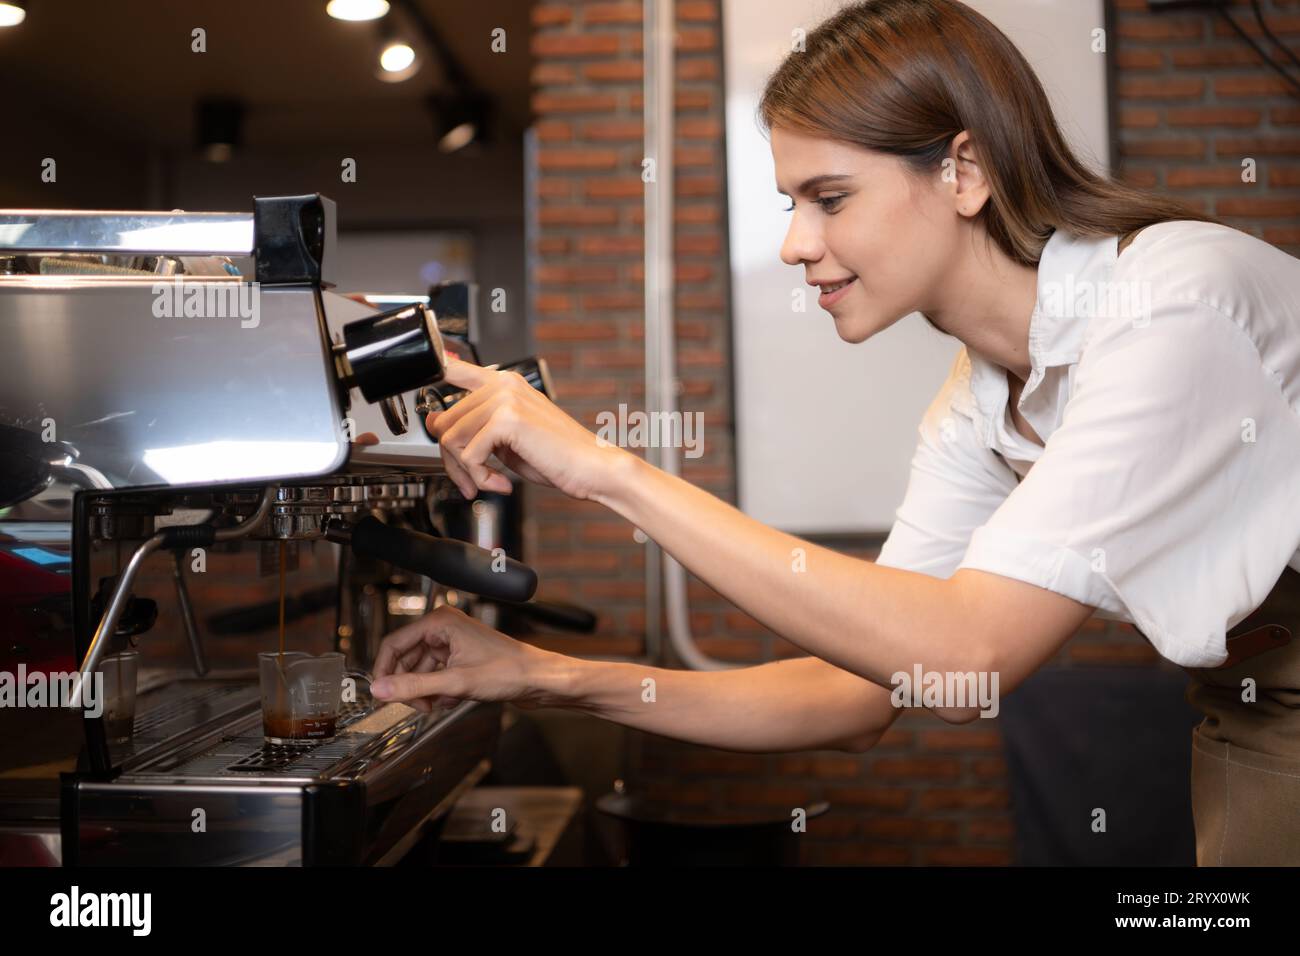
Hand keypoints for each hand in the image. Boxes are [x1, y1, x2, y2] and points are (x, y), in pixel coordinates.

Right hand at [369, 604, 568, 711]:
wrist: (539, 680)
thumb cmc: (509, 670)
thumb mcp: (455, 683)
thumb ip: (413, 687)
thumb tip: (380, 690)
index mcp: (440, 622)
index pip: (394, 644)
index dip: (384, 671)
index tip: (381, 694)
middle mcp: (445, 629)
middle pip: (406, 659)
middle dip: (410, 686)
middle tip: (416, 705)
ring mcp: (453, 644)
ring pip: (420, 671)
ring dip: (426, 692)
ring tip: (440, 703)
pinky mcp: (460, 659)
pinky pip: (435, 677)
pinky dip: (439, 692)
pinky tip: (452, 700)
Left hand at [426, 357, 629, 501]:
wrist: (592, 468)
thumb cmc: (557, 456)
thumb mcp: (507, 440)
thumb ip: (475, 428)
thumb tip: (435, 423)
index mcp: (504, 383)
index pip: (452, 368)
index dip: (429, 375)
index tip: (427, 400)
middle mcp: (502, 384)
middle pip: (445, 420)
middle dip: (453, 459)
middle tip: (472, 479)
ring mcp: (504, 399)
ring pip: (451, 439)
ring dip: (466, 472)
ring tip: (488, 482)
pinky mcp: (507, 420)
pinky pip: (468, 455)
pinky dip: (480, 478)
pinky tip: (500, 483)